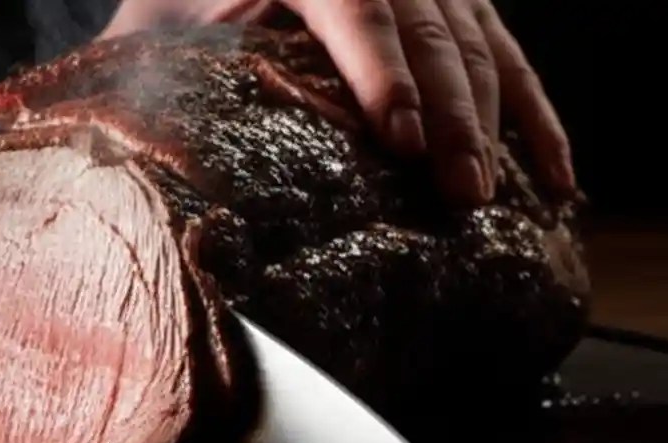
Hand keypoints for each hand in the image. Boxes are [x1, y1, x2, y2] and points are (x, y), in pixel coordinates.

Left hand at [101, 0, 575, 205]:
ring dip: (498, 121)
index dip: (383, 73)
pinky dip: (534, 114)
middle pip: (430, 27)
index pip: (354, 4)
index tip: (403, 140)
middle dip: (453, 116)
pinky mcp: (453, 3)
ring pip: (479, 39)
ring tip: (507, 198)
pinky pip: (507, 53)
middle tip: (460, 195)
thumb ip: (142, 62)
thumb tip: (112, 138)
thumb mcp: (152, 25)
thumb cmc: (179, 1)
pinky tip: (555, 174)